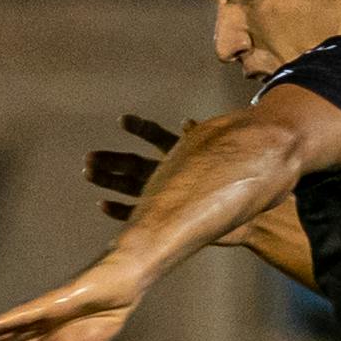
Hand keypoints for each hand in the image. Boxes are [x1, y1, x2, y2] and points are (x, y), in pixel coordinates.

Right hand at [90, 115, 302, 265]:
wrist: (252, 219)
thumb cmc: (241, 184)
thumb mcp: (225, 156)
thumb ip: (203, 143)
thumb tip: (188, 124)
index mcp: (184, 155)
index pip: (157, 138)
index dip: (140, 128)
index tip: (123, 120)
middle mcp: (170, 173)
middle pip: (135, 164)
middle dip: (112, 161)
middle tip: (88, 158)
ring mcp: (166, 195)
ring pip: (132, 186)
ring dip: (110, 181)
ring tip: (88, 172)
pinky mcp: (167, 217)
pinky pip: (139, 213)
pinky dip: (120, 210)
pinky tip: (103, 205)